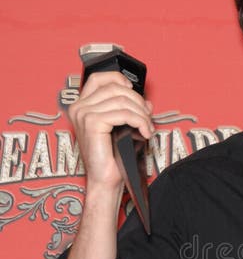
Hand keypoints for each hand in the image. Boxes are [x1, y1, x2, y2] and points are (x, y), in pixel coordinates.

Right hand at [69, 70, 154, 190]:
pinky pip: (123, 114)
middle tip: (147, 118)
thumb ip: (131, 111)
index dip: (119, 79)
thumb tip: (147, 102)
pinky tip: (145, 133)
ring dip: (141, 114)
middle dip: (138, 101)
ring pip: (122, 100)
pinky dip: (139, 121)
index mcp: (82, 106)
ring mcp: (83, 114)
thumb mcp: (124, 128)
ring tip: (148, 128)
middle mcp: (79, 107)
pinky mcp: (92, 123)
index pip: (98, 78)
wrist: (106, 180)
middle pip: (115, 88)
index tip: (134, 93)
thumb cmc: (112, 157)